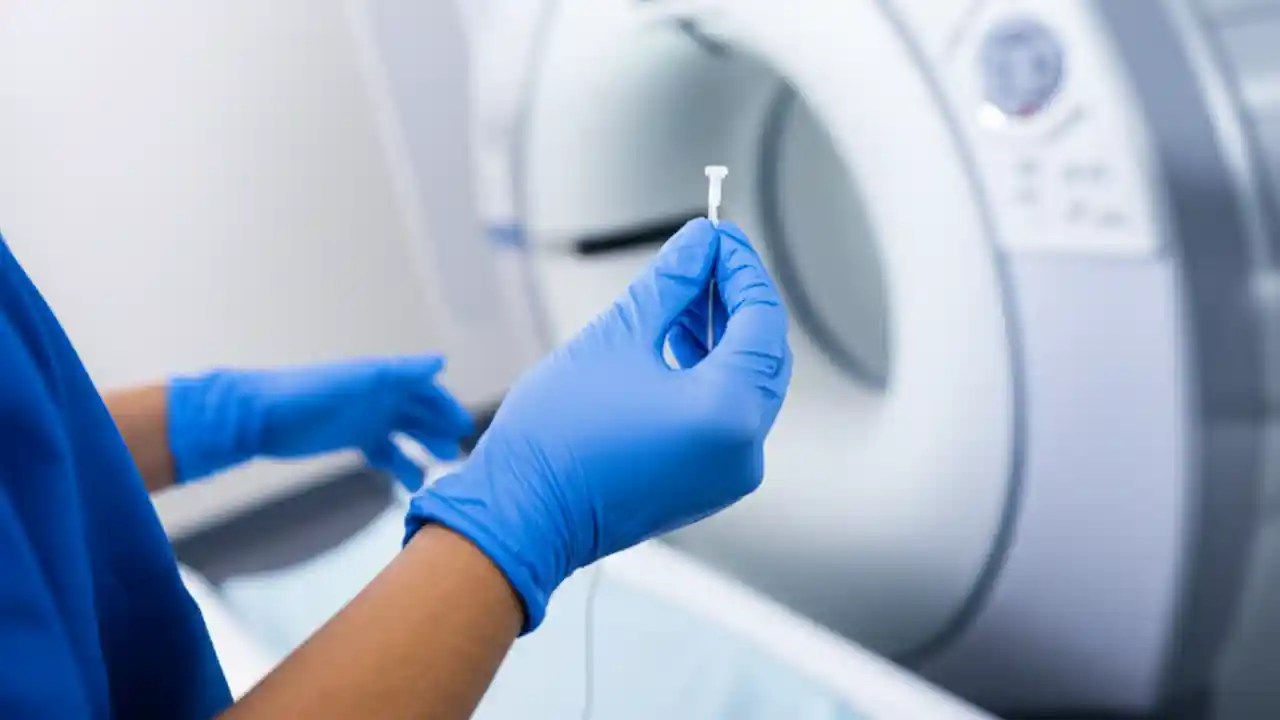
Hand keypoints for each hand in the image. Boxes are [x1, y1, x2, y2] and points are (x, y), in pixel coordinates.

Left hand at [168, 356, 473, 489]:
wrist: (259, 414)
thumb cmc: (306, 392)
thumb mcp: (357, 381)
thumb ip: (399, 372)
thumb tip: (441, 361)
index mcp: (383, 380)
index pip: (425, 391)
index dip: (446, 406)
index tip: (464, 427)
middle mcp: (379, 397)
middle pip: (420, 413)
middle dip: (440, 430)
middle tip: (458, 452)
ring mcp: (366, 418)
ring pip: (406, 434)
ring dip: (424, 449)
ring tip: (440, 470)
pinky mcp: (352, 438)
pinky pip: (385, 452)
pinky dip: (400, 466)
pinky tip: (412, 484)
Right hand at [405, 219, 791, 630]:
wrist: (523, 514)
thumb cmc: (559, 435)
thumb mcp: (617, 337)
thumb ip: (671, 283)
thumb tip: (700, 244)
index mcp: (728, 412)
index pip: (762, 319)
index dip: (741, 268)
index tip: (717, 235)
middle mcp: (743, 449)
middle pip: (764, 352)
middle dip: (736, 299)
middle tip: (703, 257)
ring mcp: (728, 473)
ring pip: (748, 384)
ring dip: (722, 335)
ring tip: (682, 295)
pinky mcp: (707, 484)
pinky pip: (727, 415)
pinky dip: (711, 374)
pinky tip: (676, 342)